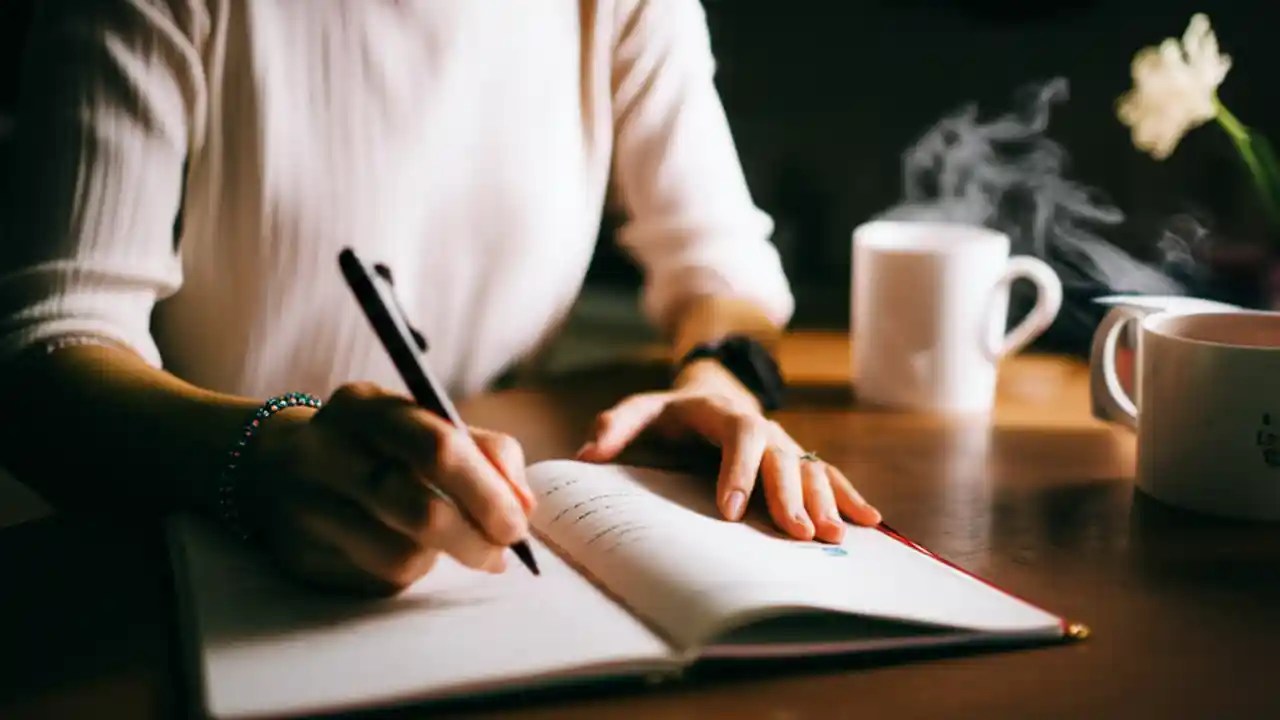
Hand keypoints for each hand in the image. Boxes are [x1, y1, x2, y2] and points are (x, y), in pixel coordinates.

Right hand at [239, 382, 534, 594]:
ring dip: (442, 557)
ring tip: (447, 543)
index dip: (489, 490)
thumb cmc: (373, 445)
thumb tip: (524, 505)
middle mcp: (327, 451)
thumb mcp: (419, 424)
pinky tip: (401, 550)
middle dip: (476, 536)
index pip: (439, 446)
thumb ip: (482, 451)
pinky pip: (378, 579)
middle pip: (422, 509)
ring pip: (403, 554)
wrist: (272, 467)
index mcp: (364, 406)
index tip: (518, 519)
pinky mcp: (300, 555)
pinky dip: (408, 572)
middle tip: (501, 551)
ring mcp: (305, 507)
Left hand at [575, 363, 879, 542]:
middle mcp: (760, 426)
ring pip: (810, 467)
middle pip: (781, 456)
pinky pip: (827, 475)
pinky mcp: (796, 459)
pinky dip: (848, 494)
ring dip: (825, 500)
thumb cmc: (672, 411)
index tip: (732, 509)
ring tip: (835, 534)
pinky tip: (871, 520)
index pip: (738, 436)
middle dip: (790, 494)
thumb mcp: (642, 409)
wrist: (711, 392)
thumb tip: (587, 454)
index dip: (738, 470)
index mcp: (724, 412)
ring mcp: (782, 442)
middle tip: (796, 532)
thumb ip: (616, 426)